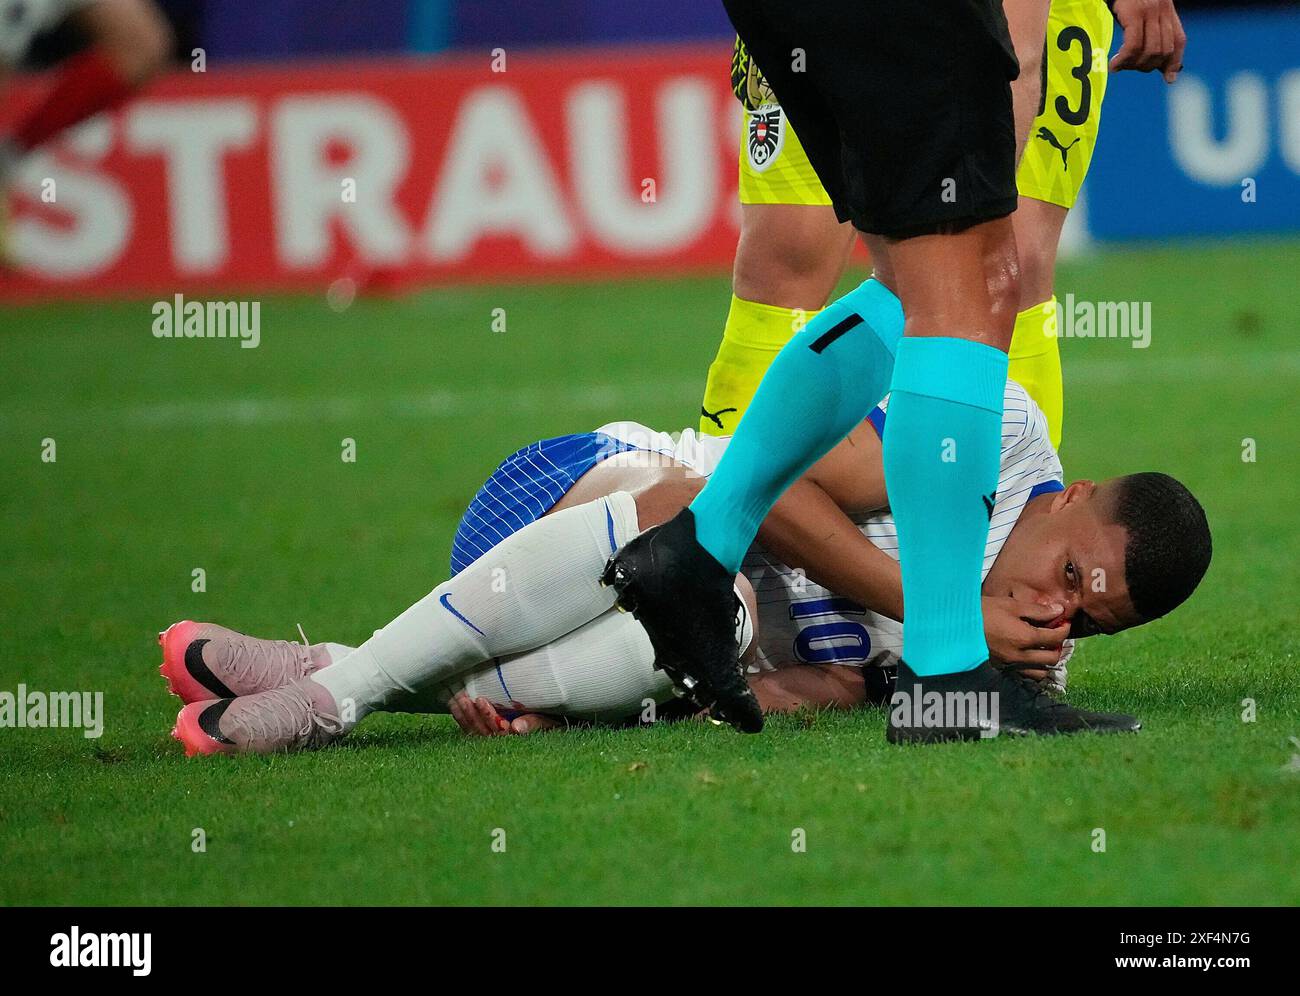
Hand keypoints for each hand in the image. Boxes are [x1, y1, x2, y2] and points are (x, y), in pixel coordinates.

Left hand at [447, 692, 561, 735]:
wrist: (551, 725)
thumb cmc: (549, 722)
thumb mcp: (546, 722)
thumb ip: (533, 723)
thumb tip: (517, 728)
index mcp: (514, 741)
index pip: (497, 731)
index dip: (487, 716)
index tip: (481, 700)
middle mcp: (500, 743)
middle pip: (481, 732)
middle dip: (471, 714)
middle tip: (463, 696)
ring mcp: (491, 740)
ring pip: (472, 731)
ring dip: (463, 714)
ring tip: (456, 697)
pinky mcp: (484, 734)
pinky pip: (469, 729)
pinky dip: (460, 718)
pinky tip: (454, 704)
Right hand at [983, 596, 1069, 676]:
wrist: (957, 625)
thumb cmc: (983, 611)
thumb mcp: (1011, 605)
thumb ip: (1037, 610)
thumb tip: (1058, 611)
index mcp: (1025, 638)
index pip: (1055, 638)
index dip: (1063, 628)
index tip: (1062, 621)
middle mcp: (1021, 656)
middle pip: (1052, 658)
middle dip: (1058, 645)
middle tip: (1054, 634)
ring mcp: (1011, 664)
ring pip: (1040, 672)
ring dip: (1046, 660)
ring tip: (1042, 647)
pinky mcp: (1002, 668)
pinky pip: (1025, 674)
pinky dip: (1032, 668)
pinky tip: (1027, 655)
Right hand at [1109, 0, 1186, 82]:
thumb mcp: (1140, 6)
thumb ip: (1147, 24)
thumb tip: (1146, 52)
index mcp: (1166, 8)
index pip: (1179, 40)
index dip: (1175, 61)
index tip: (1170, 79)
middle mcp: (1162, 10)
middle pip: (1164, 50)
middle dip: (1148, 66)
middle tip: (1130, 67)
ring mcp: (1150, 11)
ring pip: (1150, 51)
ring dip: (1134, 65)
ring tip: (1120, 65)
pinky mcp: (1135, 13)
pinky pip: (1133, 46)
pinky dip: (1123, 60)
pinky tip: (1113, 65)